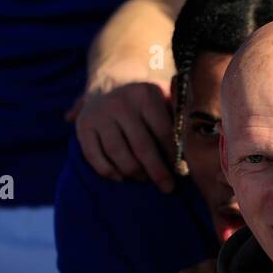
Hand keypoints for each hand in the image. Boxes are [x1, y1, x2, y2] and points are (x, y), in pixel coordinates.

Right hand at [69, 72, 176, 191]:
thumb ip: (177, 119)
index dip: (173, 156)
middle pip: (141, 147)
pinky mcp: (83, 126)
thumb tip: (190, 153)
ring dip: (134, 173)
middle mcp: (120, 103)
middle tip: (168, 188)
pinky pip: (94, 158)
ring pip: (118, 155)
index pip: (163, 132)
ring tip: (144, 178)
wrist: (108, 84)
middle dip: (157, 172)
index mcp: (144, 94)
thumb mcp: (162, 99)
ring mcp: (99, 114)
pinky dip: (109, 172)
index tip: (181, 172)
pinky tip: (121, 177)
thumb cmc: (144, 102)